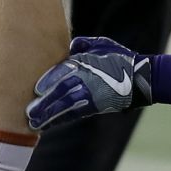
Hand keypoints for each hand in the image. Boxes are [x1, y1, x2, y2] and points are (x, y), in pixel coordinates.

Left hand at [27, 36, 153, 130]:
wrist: (142, 78)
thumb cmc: (121, 58)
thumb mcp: (103, 44)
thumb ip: (84, 44)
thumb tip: (70, 46)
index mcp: (87, 63)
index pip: (63, 72)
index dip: (48, 80)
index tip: (35, 89)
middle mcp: (88, 79)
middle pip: (61, 91)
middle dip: (44, 103)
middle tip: (28, 112)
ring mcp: (92, 94)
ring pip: (66, 105)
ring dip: (49, 115)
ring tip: (34, 123)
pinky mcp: (95, 105)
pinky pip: (74, 114)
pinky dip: (60, 120)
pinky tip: (48, 126)